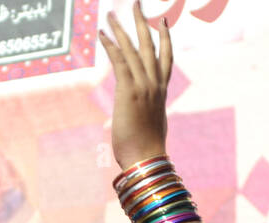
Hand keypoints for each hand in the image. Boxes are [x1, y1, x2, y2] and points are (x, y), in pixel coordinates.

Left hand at [100, 2, 171, 168]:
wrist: (146, 160)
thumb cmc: (145, 151)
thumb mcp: (148, 127)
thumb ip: (145, 116)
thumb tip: (140, 119)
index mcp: (161, 92)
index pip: (166, 59)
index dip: (165, 38)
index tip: (163, 21)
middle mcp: (155, 85)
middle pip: (150, 46)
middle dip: (143, 22)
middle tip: (136, 3)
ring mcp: (144, 87)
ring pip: (133, 49)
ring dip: (121, 29)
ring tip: (111, 14)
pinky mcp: (129, 91)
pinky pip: (120, 62)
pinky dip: (111, 46)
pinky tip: (102, 34)